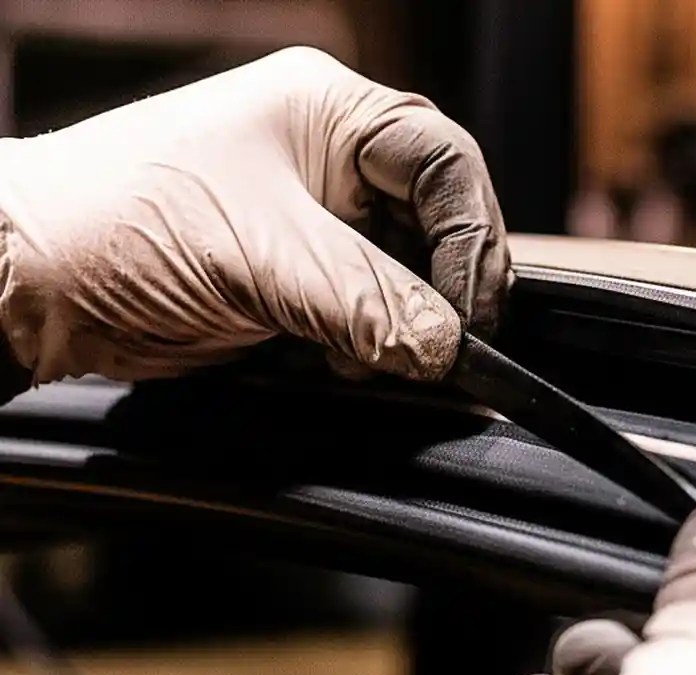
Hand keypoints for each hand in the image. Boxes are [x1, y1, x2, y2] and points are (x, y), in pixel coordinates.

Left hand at [0, 46, 508, 392]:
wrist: (26, 282)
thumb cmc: (119, 223)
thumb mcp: (262, 257)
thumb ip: (367, 301)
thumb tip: (446, 346)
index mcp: (330, 111)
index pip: (445, 164)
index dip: (469, 239)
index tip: (467, 313)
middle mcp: (332, 157)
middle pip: (437, 219)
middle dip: (436, 288)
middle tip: (433, 345)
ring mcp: (314, 216)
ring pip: (406, 270)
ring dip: (401, 322)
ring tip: (362, 356)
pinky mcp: (297, 270)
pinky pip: (368, 305)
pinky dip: (370, 340)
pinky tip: (338, 360)